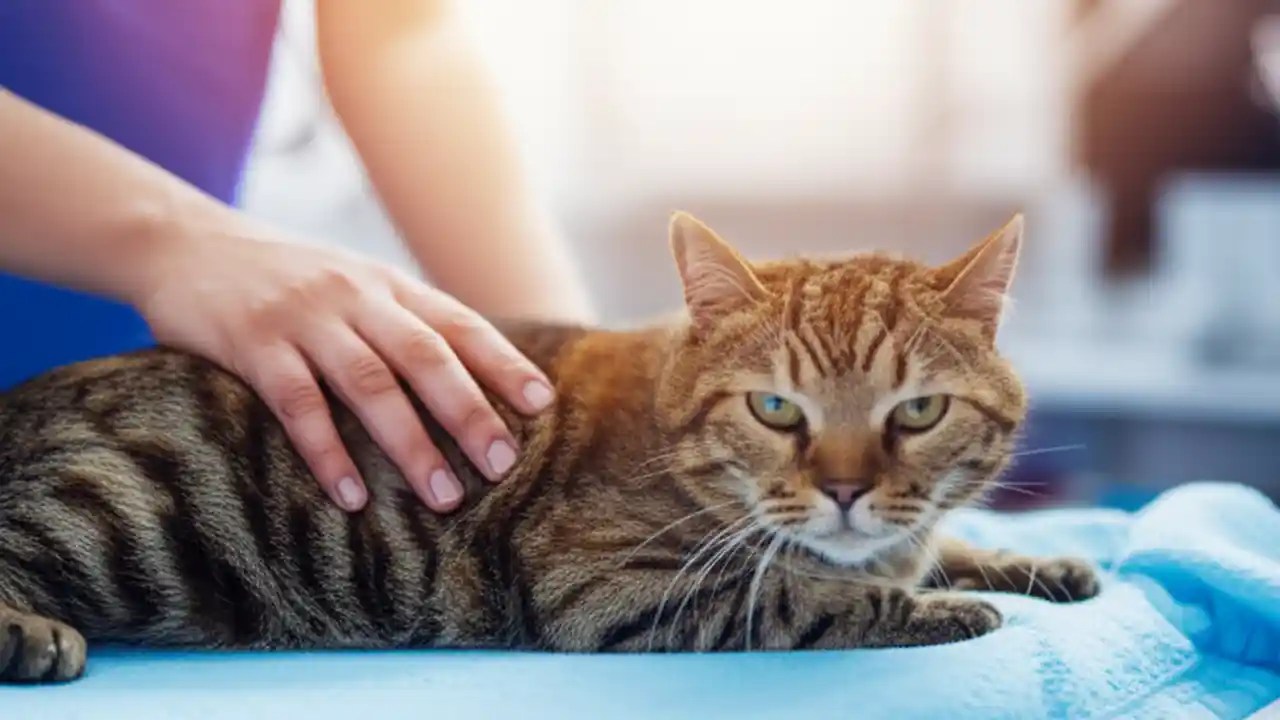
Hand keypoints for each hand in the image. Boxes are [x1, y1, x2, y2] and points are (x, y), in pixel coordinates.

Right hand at [132, 221, 554, 511]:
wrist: (185, 243)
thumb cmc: (286, 280)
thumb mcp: (353, 285)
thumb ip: (403, 322)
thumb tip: (473, 380)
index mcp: (388, 286)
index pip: (460, 324)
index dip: (503, 364)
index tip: (542, 404)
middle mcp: (355, 297)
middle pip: (426, 357)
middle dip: (470, 412)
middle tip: (504, 466)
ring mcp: (304, 318)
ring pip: (370, 383)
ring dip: (411, 444)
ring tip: (444, 496)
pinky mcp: (252, 342)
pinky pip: (297, 404)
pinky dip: (328, 452)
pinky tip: (352, 496)